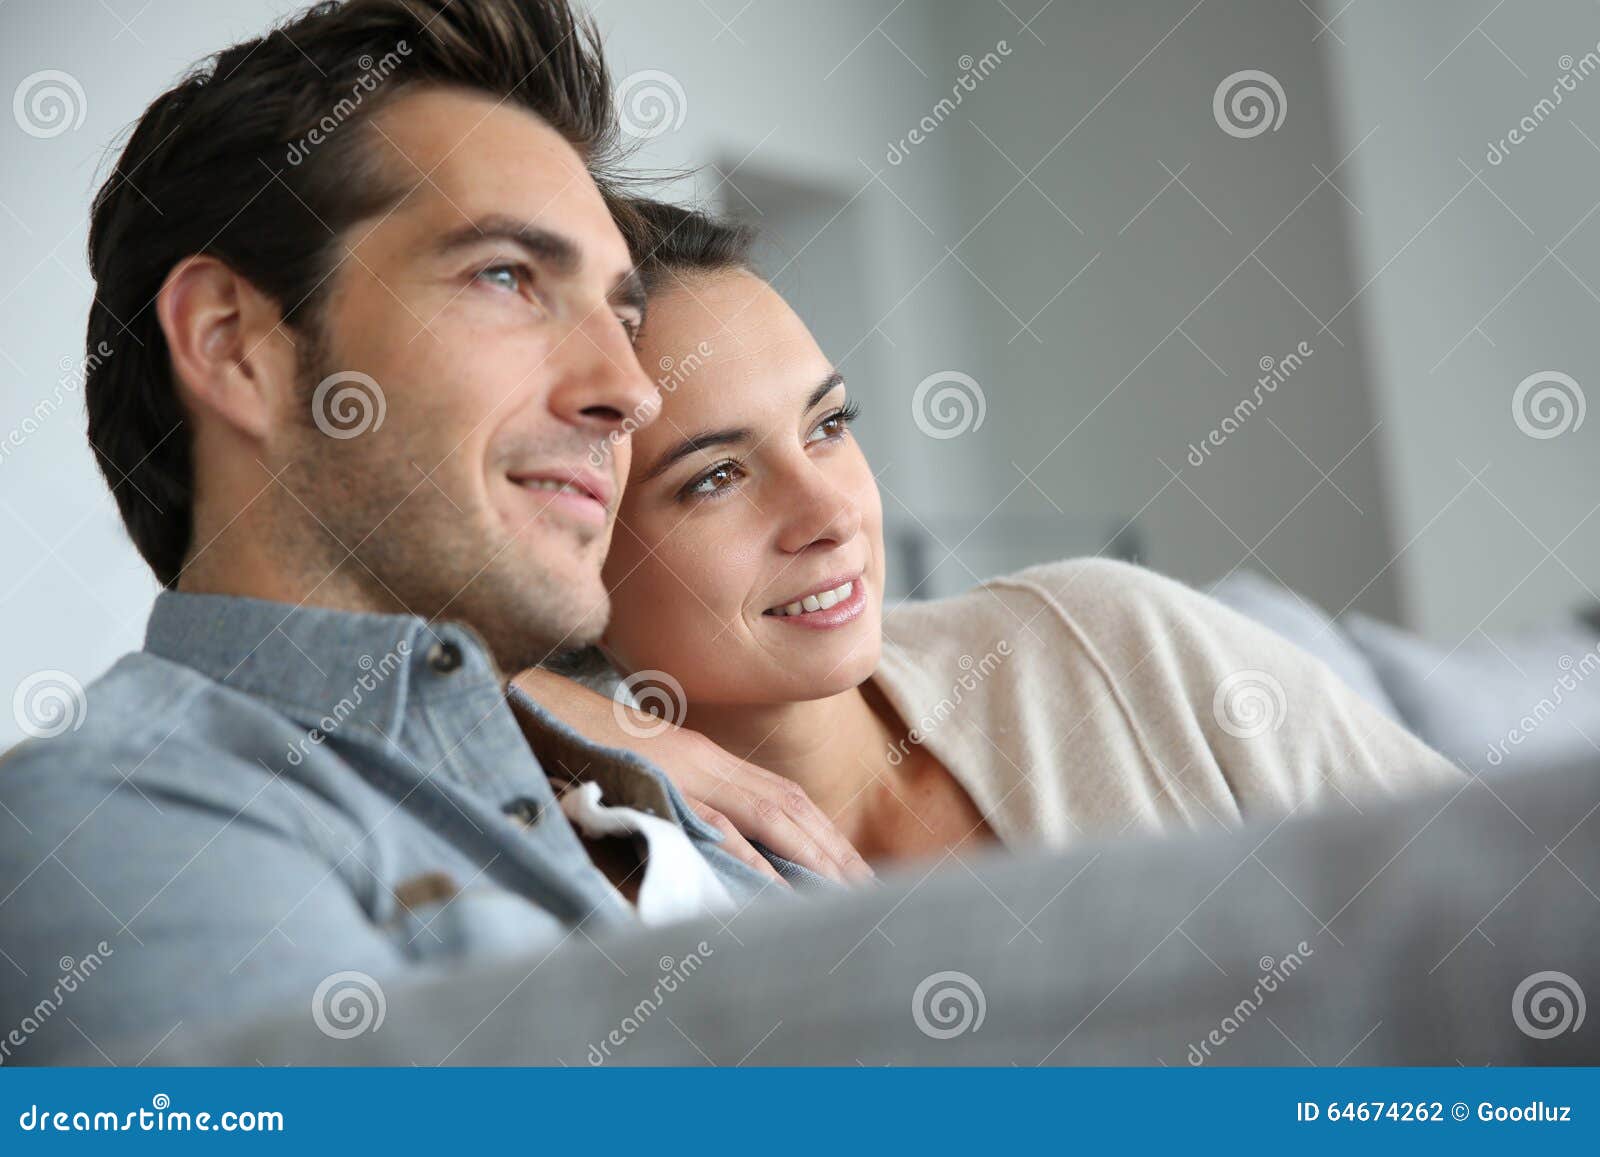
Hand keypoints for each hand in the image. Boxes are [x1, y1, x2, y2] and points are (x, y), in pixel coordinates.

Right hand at [510, 668, 874, 887]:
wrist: (522, 704)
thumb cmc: (570, 744)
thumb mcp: (634, 774)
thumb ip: (673, 803)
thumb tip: (703, 846)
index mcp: (703, 758)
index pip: (782, 795)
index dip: (824, 833)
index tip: (855, 871)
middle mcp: (703, 759)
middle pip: (789, 806)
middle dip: (834, 851)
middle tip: (871, 894)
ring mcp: (680, 768)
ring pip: (764, 814)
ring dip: (809, 856)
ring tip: (845, 895)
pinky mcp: (652, 780)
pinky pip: (708, 820)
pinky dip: (744, 853)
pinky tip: (772, 883)